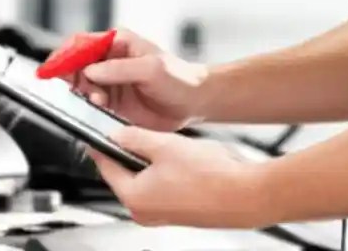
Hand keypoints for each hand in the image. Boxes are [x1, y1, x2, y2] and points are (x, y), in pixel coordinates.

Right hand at [55, 29, 208, 130]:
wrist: (194, 102)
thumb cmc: (179, 78)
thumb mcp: (151, 68)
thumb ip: (119, 69)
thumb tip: (90, 71)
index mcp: (117, 42)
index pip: (81, 43)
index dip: (63, 54)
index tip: (51, 68)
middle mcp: (109, 61)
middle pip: (75, 65)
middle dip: (72, 78)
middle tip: (80, 90)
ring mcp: (109, 82)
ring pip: (80, 86)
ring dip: (83, 94)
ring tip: (99, 101)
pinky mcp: (113, 102)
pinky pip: (90, 104)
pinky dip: (89, 108)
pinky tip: (101, 110)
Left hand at [88, 127, 269, 228]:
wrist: (247, 194)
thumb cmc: (209, 175)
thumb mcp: (163, 145)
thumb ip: (133, 138)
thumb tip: (115, 135)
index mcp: (134, 197)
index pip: (105, 166)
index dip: (103, 144)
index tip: (101, 131)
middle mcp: (144, 212)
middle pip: (124, 174)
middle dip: (130, 152)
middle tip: (139, 133)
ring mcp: (162, 216)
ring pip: (144, 180)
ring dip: (150, 162)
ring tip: (168, 146)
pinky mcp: (178, 213)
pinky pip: (162, 188)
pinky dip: (165, 173)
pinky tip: (182, 160)